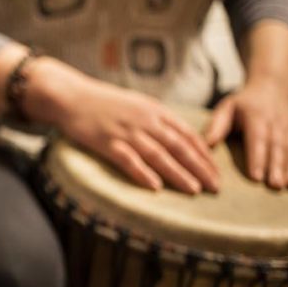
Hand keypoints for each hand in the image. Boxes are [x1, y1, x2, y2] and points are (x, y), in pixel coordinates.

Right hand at [25, 59, 219, 193]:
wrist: (71, 96)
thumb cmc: (103, 102)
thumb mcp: (136, 104)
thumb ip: (157, 119)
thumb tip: (177, 137)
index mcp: (155, 111)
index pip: (187, 134)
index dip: (204, 155)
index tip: (216, 171)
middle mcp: (145, 121)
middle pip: (179, 147)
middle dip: (200, 168)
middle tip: (216, 187)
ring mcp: (126, 132)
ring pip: (158, 155)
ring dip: (178, 174)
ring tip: (194, 190)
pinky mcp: (106, 142)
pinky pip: (128, 160)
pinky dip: (142, 173)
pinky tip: (155, 187)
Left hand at [205, 80, 287, 188]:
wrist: (271, 88)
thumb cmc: (242, 104)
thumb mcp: (226, 108)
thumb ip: (216, 126)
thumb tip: (206, 145)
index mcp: (256, 116)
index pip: (257, 139)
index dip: (257, 158)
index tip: (255, 177)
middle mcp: (277, 123)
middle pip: (277, 147)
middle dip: (276, 167)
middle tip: (274, 186)